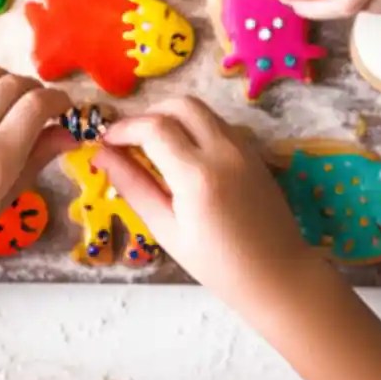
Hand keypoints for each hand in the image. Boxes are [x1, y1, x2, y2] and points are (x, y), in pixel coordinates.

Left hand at [0, 60, 72, 281]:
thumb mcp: (0, 203)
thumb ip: (35, 161)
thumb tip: (69, 134)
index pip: (36, 106)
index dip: (58, 100)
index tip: (63, 108)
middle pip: (14, 85)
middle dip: (35, 90)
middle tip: (38, 107)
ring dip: (5, 79)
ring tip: (8, 98)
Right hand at [93, 97, 311, 307]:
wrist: (278, 275)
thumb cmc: (218, 265)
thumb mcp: (167, 230)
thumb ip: (134, 186)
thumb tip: (102, 156)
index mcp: (197, 175)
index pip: (153, 128)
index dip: (123, 128)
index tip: (105, 142)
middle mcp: (223, 151)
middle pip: (179, 104)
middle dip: (148, 114)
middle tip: (129, 141)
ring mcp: (244, 148)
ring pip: (201, 110)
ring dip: (172, 117)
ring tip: (153, 147)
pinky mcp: (254, 151)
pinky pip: (218, 123)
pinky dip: (194, 127)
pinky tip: (183, 156)